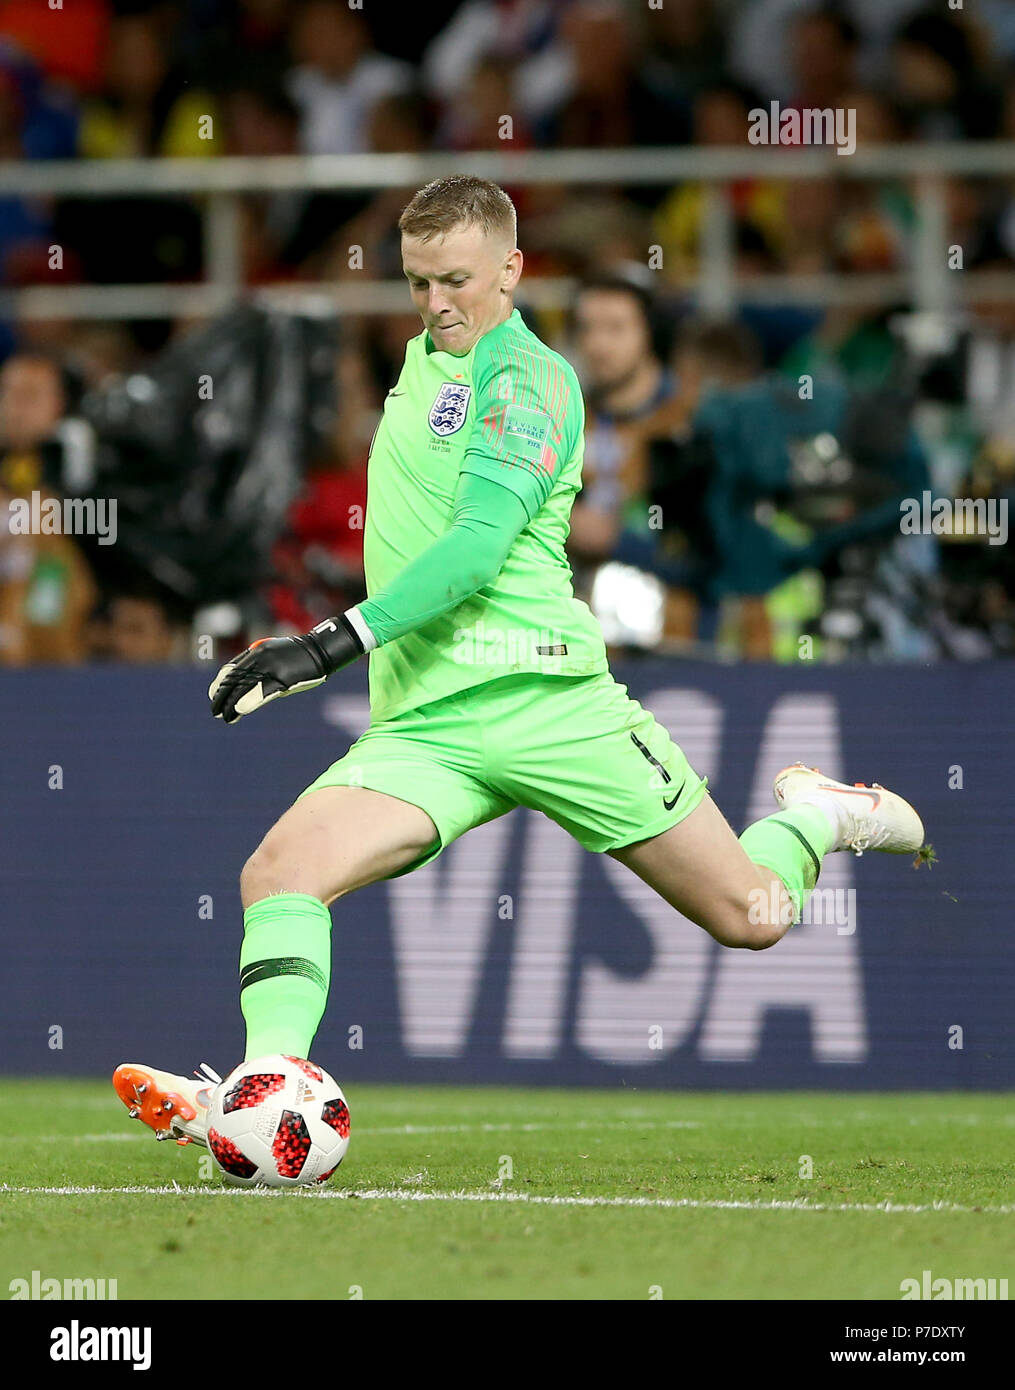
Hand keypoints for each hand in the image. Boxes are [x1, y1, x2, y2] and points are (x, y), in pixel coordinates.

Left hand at [209, 617, 362, 723]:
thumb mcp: (273, 655)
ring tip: (226, 717)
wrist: (320, 651)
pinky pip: (262, 693)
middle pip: (233, 680)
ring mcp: (271, 667)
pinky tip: (239, 711)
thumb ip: (259, 666)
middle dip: (221, 697)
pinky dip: (248, 702)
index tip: (213, 696)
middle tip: (215, 710)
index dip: (219, 685)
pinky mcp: (283, 679)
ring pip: (244, 688)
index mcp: (255, 651)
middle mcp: (260, 657)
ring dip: (231, 704)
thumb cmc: (297, 656)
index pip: (230, 669)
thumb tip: (244, 686)